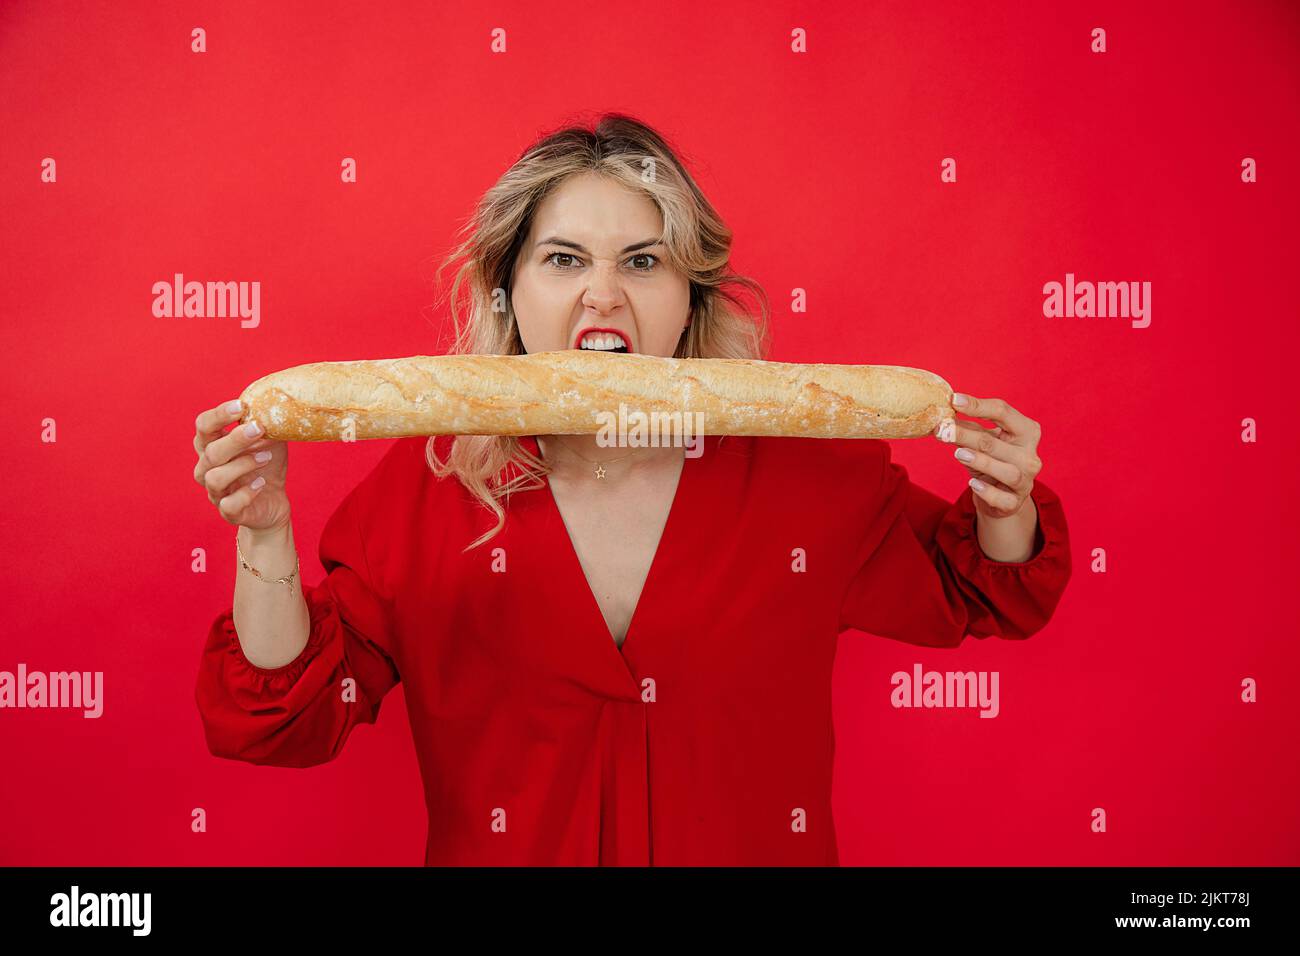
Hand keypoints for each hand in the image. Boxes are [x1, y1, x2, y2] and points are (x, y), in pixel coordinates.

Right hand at [193, 399, 291, 533]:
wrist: (274, 501)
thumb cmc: (266, 466)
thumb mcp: (269, 441)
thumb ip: (266, 423)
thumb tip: (275, 401)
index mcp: (213, 445)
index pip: (203, 426)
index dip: (218, 415)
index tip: (241, 406)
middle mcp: (208, 468)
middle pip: (210, 452)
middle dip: (235, 439)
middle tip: (259, 428)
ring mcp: (215, 491)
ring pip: (215, 477)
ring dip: (242, 465)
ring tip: (266, 458)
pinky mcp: (228, 512)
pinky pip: (229, 505)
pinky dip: (246, 493)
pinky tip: (262, 484)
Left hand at [933, 393, 1042, 519]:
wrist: (1001, 498)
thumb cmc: (993, 461)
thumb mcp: (982, 442)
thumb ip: (967, 428)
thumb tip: (944, 416)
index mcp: (1026, 431)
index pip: (1003, 412)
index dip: (977, 405)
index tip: (953, 400)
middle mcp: (1030, 455)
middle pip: (996, 442)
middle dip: (966, 435)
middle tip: (942, 429)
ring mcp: (1026, 480)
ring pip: (1007, 471)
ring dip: (981, 461)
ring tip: (958, 454)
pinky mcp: (1016, 502)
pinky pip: (1003, 498)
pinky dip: (988, 491)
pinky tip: (972, 483)